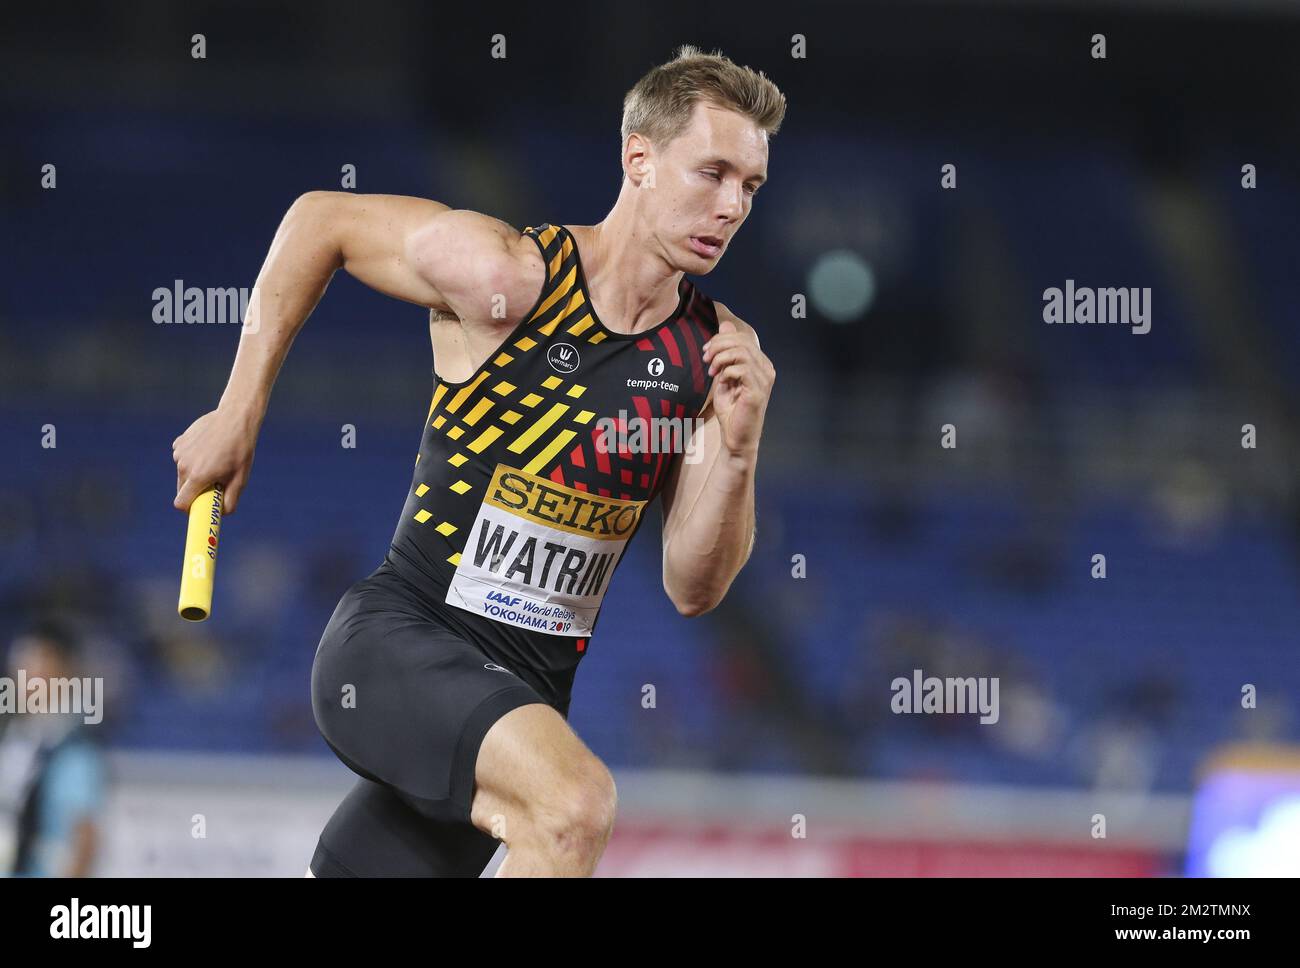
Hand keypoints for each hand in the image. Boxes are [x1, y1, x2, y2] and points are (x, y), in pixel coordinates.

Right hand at [172, 405, 260, 514]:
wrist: (235, 419)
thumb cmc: (240, 450)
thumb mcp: (240, 479)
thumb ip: (230, 501)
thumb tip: (221, 514)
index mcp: (198, 477)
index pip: (181, 503)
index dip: (190, 509)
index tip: (200, 507)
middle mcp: (184, 465)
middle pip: (182, 489)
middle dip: (194, 491)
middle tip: (213, 484)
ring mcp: (179, 453)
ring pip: (183, 473)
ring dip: (194, 473)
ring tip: (214, 461)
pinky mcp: (179, 442)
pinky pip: (182, 458)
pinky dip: (192, 459)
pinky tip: (207, 449)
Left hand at [701, 308, 774, 459]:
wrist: (735, 437)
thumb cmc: (731, 409)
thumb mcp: (724, 374)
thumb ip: (726, 352)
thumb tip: (726, 324)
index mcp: (761, 363)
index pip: (743, 338)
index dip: (721, 340)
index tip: (706, 352)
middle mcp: (767, 369)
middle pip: (743, 342)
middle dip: (719, 346)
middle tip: (706, 358)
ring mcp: (765, 381)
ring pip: (742, 353)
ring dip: (721, 358)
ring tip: (711, 370)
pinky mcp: (758, 392)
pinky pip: (742, 370)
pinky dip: (726, 372)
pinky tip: (720, 381)